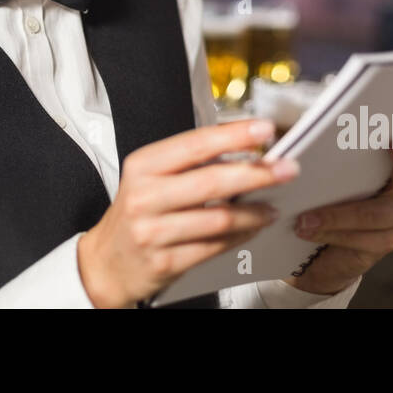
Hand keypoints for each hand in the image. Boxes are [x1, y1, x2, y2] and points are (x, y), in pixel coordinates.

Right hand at [77, 119, 299, 307]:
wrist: (106, 262)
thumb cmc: (136, 213)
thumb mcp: (149, 177)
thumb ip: (189, 163)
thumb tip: (243, 150)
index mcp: (143, 165)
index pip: (195, 144)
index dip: (233, 135)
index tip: (264, 130)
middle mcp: (145, 196)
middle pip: (212, 180)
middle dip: (256, 173)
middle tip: (286, 168)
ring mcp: (153, 231)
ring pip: (218, 218)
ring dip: (254, 212)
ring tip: (272, 206)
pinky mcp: (165, 261)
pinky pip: (214, 247)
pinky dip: (240, 236)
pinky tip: (253, 228)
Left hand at [282, 105, 392, 295]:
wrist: (316, 244)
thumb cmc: (323, 192)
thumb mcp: (321, 164)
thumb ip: (323, 144)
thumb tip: (303, 126)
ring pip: (376, 214)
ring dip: (338, 214)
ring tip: (305, 217)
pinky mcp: (383, 243)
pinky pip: (362, 239)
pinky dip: (330, 232)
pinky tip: (305, 229)